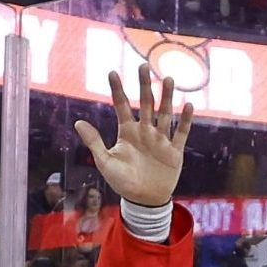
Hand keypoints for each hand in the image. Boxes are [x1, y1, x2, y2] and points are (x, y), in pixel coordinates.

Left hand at [77, 66, 192, 208]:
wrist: (143, 201)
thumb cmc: (122, 182)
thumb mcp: (105, 162)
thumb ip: (94, 141)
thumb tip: (78, 121)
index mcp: (127, 132)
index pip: (122, 106)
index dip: (117, 90)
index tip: (112, 72)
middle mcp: (145, 131)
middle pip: (146, 103)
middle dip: (144, 85)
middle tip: (143, 66)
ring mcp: (160, 140)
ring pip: (165, 114)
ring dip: (167, 97)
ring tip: (168, 79)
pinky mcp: (174, 151)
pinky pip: (181, 133)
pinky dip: (185, 120)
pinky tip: (188, 105)